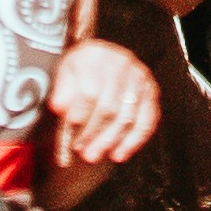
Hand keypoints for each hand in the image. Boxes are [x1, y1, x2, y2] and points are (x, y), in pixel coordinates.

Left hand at [47, 38, 160, 176]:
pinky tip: (119, 154)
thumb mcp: (64, 74)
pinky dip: (133, 141)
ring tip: (94, 156)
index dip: (79, 118)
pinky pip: (147, 121)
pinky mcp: (151, 92)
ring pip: (127, 117)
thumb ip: (61, 91)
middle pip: (109, 107)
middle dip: (93, 134)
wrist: (101, 60)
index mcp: (96, 55)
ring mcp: (139, 77)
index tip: (69, 136)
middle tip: (81, 151)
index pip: (89, 92)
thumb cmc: (80, 72)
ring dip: (110, 142)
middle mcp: (121, 62)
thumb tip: (59, 108)